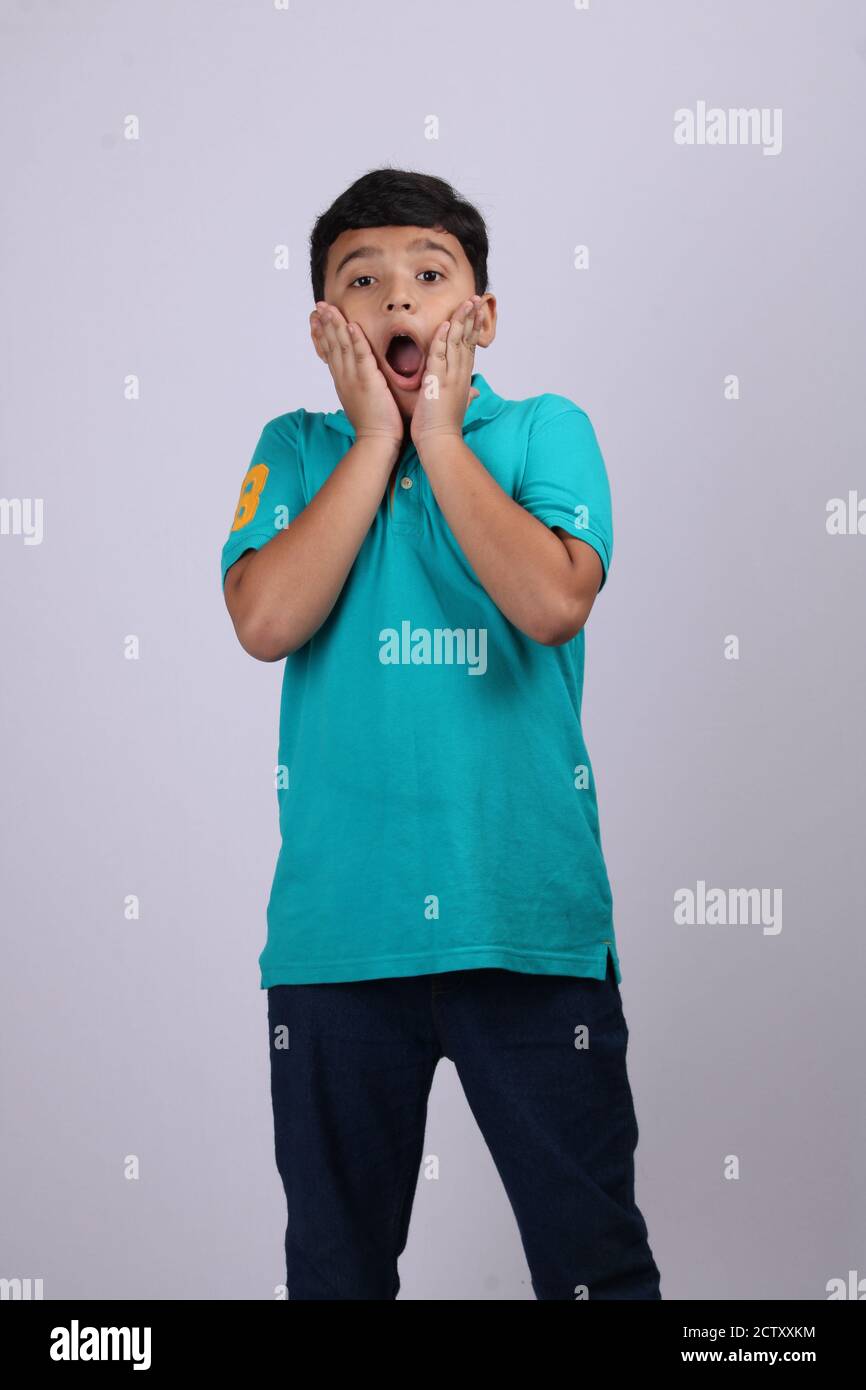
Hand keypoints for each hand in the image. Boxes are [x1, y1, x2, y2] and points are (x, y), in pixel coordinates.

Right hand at [310, 302, 403, 447]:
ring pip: (342, 346)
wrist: (376, 441)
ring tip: (328, 308)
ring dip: (335, 325)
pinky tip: (351, 325)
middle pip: (331, 345)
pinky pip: (361, 356)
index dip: (321, 334)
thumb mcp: (358, 400)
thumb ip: (355, 386)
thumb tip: (354, 380)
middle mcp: (344, 377)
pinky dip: (356, 340)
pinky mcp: (368, 381)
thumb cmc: (372, 424)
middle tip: (317, 306)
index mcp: (342, 381)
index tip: (314, 319)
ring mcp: (354, 378)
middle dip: (324, 323)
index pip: (328, 353)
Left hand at [410, 296, 481, 448]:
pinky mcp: (437, 381)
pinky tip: (446, 323)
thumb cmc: (445, 427)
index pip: (469, 347)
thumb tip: (474, 393)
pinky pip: (439, 354)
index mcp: (462, 378)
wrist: (440, 442)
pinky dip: (442, 338)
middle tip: (477, 298)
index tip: (476, 311)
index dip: (473, 328)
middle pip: (467, 339)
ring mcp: (449, 376)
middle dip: (472, 317)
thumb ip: (466, 395)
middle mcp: (459, 374)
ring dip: (462, 320)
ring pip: (457, 342)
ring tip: (467, 302)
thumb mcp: (458, 406)